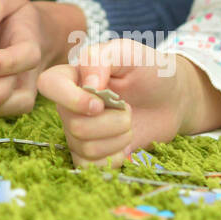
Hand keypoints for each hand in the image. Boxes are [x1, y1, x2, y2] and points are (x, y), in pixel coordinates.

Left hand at [0, 0, 80, 115]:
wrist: (36, 36)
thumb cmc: (14, 16)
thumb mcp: (6, 0)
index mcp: (30, 43)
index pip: (25, 56)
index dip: (7, 62)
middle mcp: (32, 71)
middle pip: (16, 91)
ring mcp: (26, 89)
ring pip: (9, 107)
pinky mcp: (15, 102)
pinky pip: (1, 112)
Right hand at [38, 39, 216, 167]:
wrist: (172, 99)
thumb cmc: (150, 71)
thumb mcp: (128, 52)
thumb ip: (101, 59)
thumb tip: (87, 86)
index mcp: (74, 76)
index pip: (48, 85)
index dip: (70, 99)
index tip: (99, 104)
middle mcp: (70, 104)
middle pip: (74, 125)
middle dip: (112, 122)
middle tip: (129, 109)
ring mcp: (79, 131)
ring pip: (85, 147)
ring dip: (118, 139)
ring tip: (129, 124)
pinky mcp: (92, 153)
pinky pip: (89, 166)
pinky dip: (113, 159)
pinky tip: (125, 146)